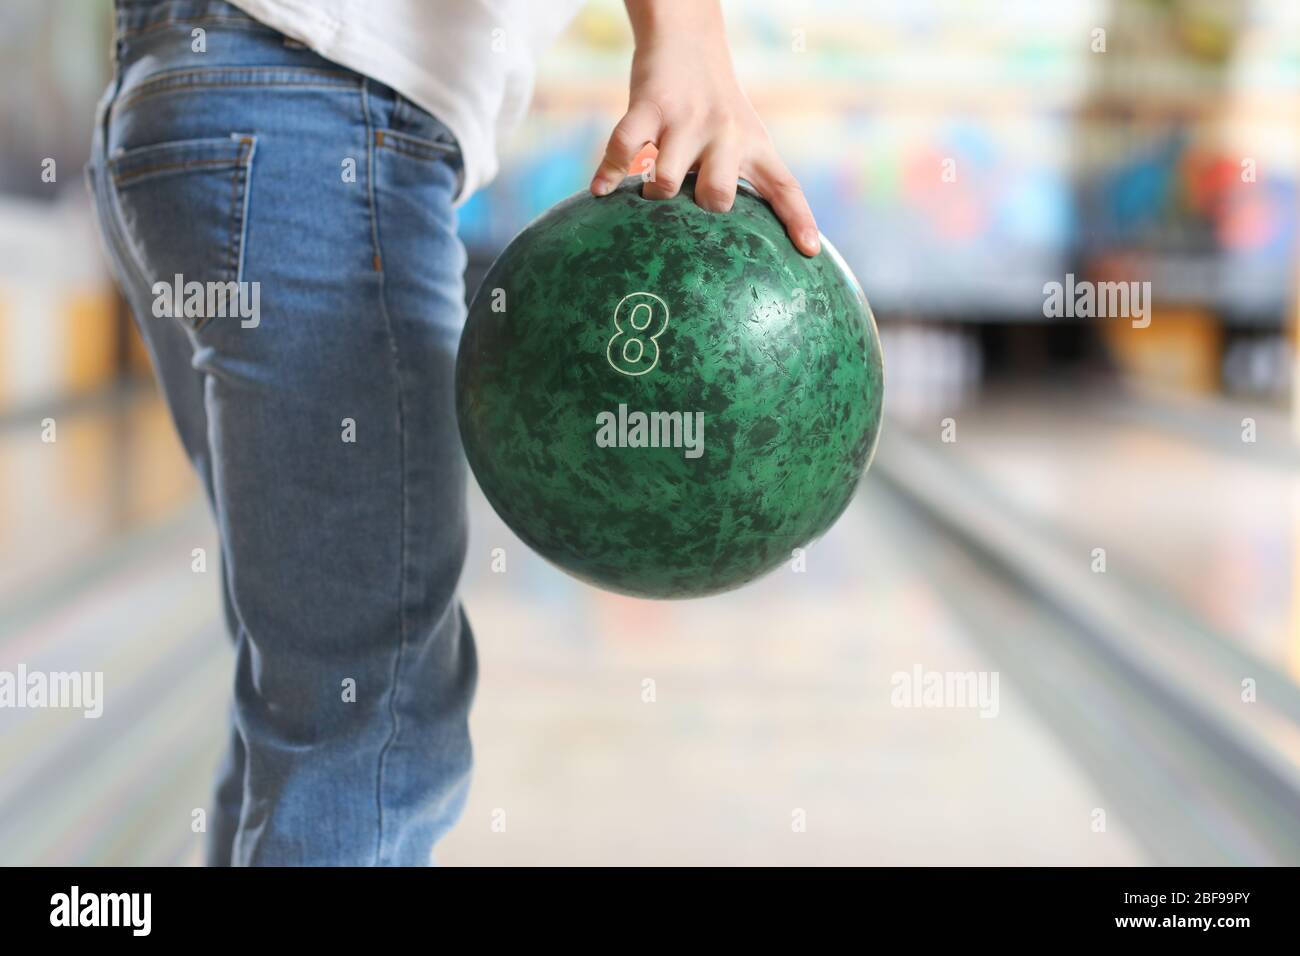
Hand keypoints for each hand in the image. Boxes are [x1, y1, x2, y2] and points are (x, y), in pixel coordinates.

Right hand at [591, 0, 819, 255]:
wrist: (688, 40)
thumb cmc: (715, 108)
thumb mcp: (744, 137)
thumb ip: (740, 180)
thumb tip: (722, 239)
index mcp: (754, 146)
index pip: (785, 188)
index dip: (799, 221)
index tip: (810, 252)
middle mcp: (726, 134)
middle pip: (716, 197)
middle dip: (699, 209)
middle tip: (689, 200)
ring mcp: (687, 120)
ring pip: (666, 181)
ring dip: (654, 194)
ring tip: (651, 189)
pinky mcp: (650, 105)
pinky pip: (623, 148)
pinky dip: (610, 173)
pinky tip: (602, 189)